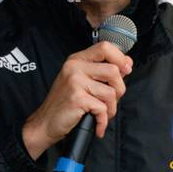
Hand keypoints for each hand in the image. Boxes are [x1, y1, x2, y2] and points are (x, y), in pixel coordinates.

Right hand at [22, 41, 132, 158]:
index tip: (126, 70)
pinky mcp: (77, 98)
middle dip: (119, 90)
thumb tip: (127, 63)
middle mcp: (74, 67)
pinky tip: (97, 124)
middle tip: (110, 101)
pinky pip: (103, 108)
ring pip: (111, 92)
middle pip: (113, 71)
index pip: (105, 47)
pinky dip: (103, 120)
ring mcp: (75, 82)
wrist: (45, 123)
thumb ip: (103, 72)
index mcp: (77, 60)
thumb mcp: (82, 82)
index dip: (120, 58)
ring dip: (111, 108)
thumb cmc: (65, 104)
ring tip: (102, 114)